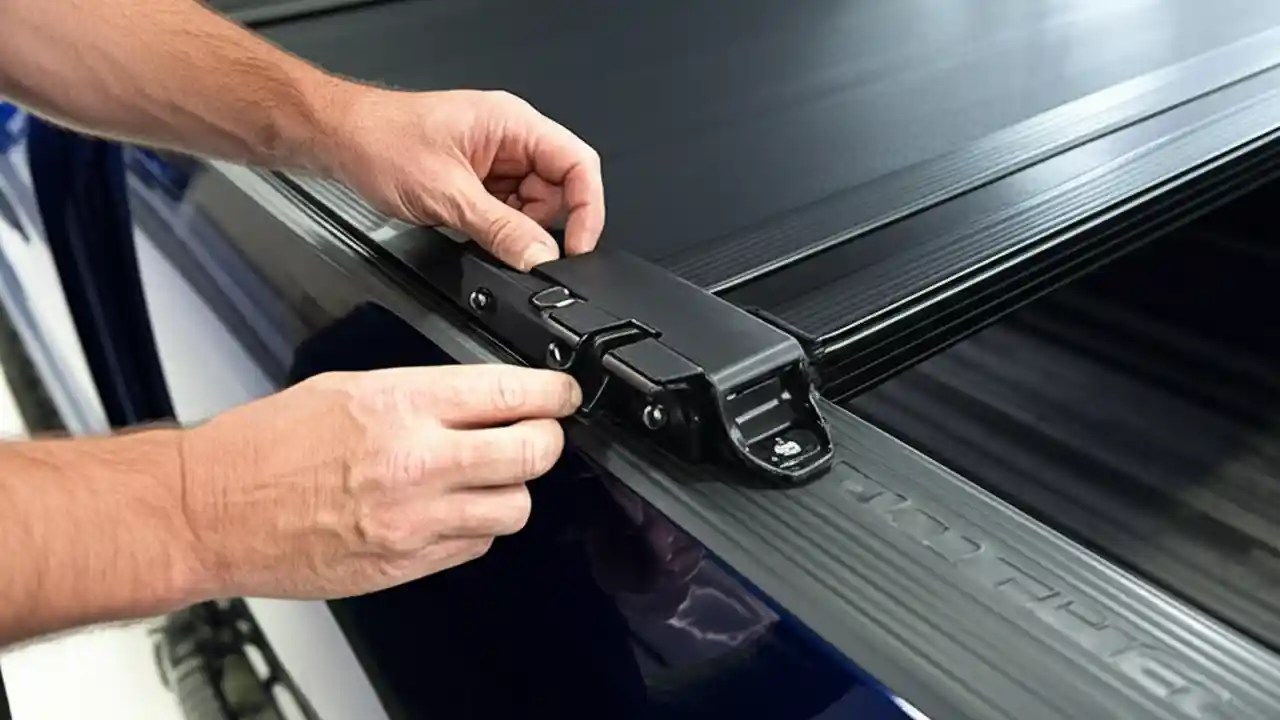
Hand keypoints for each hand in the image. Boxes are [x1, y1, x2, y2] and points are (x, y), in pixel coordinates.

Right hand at [177, 365, 580, 599]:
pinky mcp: (405, 564)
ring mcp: (413, 521)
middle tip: (539, 433)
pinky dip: (475, 528)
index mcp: (401, 405)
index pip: (512, 394)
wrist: (211, 510)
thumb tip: (484, 397)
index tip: (562, 395)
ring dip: (511, 490)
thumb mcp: (350, 387)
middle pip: (533, 455)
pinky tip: (447, 510)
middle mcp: (415, 463)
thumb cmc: (267, 445)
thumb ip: (425, 393)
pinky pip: (476, 547)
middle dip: (547, 440)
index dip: (553, 394)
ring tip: (485, 476)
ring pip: (514, 508)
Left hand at [325, 87, 605, 270]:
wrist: (340, 141)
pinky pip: (507, 211)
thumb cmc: (381, 141)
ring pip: (532, 206)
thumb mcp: (447, 194)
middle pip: (558, 190)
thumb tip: (539, 256)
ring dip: (512, 227)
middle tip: (510, 241)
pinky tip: (466, 224)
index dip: (587, 208)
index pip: (578, 164)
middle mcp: (510, 137)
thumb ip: (500, 229)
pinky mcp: (479, 179)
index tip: (577, 246)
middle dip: (540, 224)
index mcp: (513, 123)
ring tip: (471, 223)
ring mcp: (495, 159)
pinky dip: (495, 227)